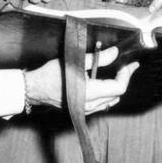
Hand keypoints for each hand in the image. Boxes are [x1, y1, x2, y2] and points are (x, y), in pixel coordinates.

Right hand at [23, 48, 138, 114]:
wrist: (33, 89)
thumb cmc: (50, 75)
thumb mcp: (73, 62)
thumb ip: (97, 59)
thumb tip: (114, 53)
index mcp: (90, 93)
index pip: (118, 88)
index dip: (126, 75)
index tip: (128, 64)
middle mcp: (90, 104)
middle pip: (117, 94)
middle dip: (124, 79)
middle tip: (128, 66)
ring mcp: (85, 109)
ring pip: (110, 100)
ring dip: (116, 86)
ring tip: (120, 73)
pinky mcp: (81, 110)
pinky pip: (102, 104)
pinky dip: (108, 93)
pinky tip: (106, 83)